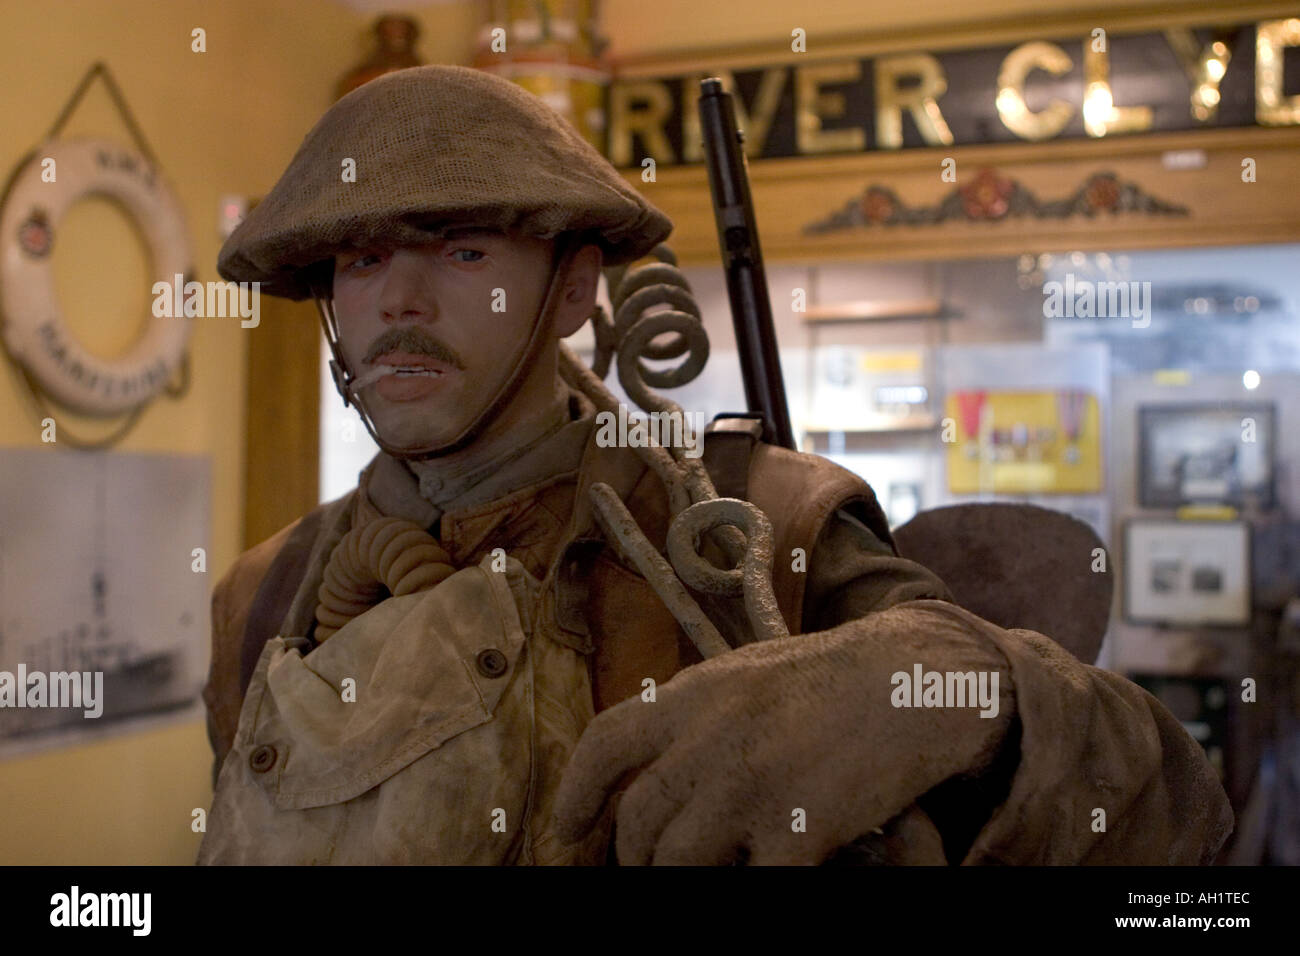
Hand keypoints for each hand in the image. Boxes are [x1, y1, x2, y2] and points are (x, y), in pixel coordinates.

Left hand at [552, 600, 1015, 864]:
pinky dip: (750, 886)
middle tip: (653, 870)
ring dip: (687, 877)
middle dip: (637, 859)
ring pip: (678, 864)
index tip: (567, 830)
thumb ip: (695, 714)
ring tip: (714, 870)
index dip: (576, 794)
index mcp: (691, 695)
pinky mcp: (795, 830)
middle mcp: (708, 739)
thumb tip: (650, 763)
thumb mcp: (748, 674)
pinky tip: (769, 873)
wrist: (914, 680)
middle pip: (639, 823)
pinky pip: (749, 886)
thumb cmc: (833, 679)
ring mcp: (748, 786)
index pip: (605, 745)